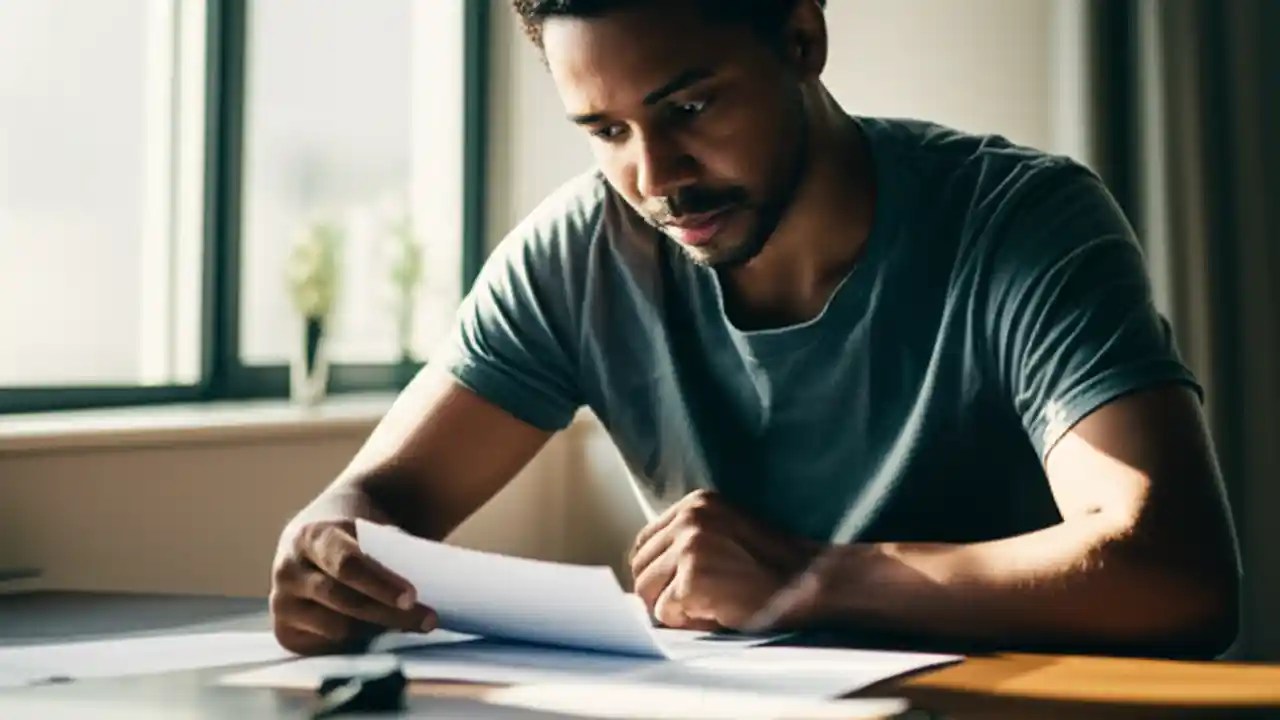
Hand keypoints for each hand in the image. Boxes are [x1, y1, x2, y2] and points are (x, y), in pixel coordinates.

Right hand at [270, 519, 436, 654]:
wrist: (317, 540)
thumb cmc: (354, 536)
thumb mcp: (369, 532)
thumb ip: (389, 555)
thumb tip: (420, 595)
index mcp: (311, 536)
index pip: (347, 564)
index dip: (381, 583)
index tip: (413, 596)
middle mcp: (288, 570)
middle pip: (344, 601)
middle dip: (389, 613)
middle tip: (428, 620)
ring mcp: (281, 602)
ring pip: (336, 629)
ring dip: (377, 631)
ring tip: (409, 627)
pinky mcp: (284, 630)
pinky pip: (326, 646)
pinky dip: (356, 643)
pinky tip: (379, 635)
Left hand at [628, 490, 821, 631]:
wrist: (810, 582)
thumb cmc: (771, 569)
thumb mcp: (728, 535)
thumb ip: (689, 542)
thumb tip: (647, 575)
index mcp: (696, 503)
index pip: (645, 542)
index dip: (655, 572)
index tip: (674, 589)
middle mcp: (689, 518)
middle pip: (640, 567)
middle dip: (658, 593)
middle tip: (692, 606)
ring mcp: (690, 546)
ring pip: (646, 591)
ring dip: (672, 608)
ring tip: (709, 607)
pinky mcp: (692, 577)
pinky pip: (665, 612)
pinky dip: (687, 621)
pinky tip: (717, 613)